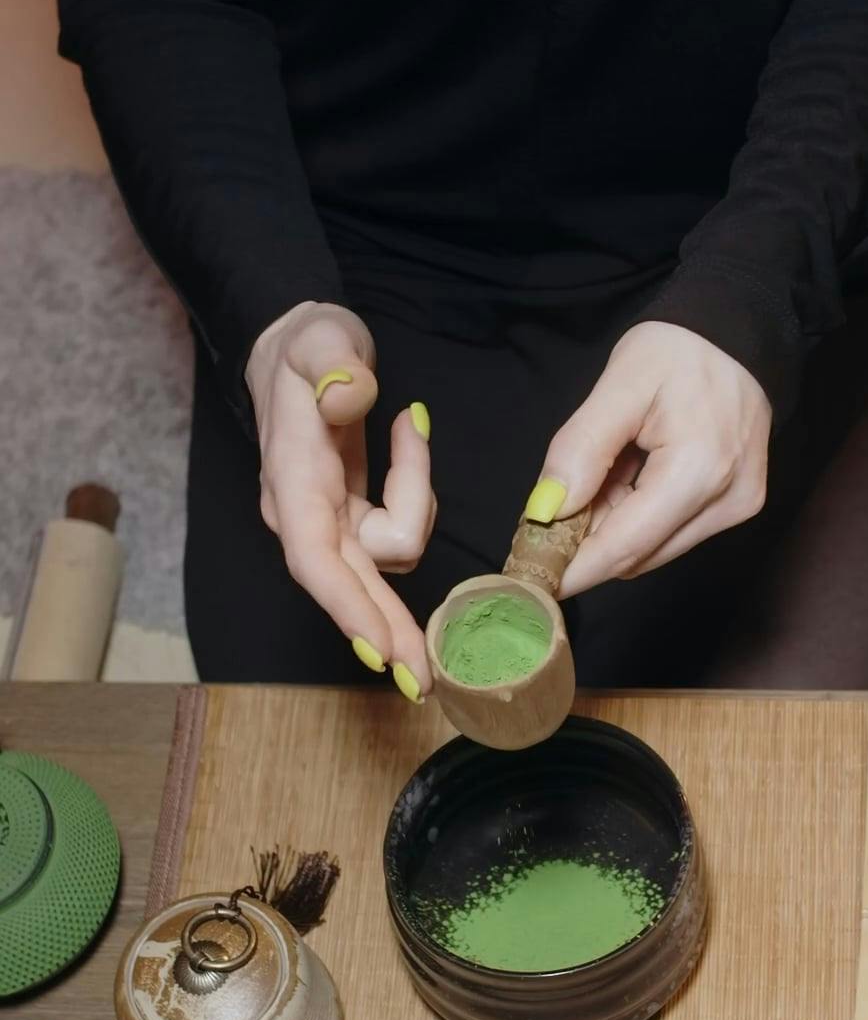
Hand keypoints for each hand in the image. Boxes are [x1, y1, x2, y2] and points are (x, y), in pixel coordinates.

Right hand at [245, 301, 434, 695]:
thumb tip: (350, 394)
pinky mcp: (350, 514)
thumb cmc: (307, 344)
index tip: (381, 650)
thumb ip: (334, 364)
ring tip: (407, 427)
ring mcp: (327, 519)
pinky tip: (408, 439)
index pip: (316, 559)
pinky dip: (414, 493)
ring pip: (388, 550)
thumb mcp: (319, 337)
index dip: (348, 607)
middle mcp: (305, 514)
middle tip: (422, 682)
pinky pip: (397, 529)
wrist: (297, 345)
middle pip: (349, 588)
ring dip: (416, 498)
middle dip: (386, 632)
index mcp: (293, 483)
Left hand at [527, 322, 771, 598]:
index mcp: (698, 469)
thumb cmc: (677, 349)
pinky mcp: (740, 504)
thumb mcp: (619, 383)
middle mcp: (726, 500)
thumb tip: (548, 511)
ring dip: (615, 529)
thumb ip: (582, 448)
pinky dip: (640, 519)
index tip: (530, 578)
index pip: (625, 546)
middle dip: (589, 542)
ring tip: (604, 476)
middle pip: (638, 555)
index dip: (574, 569)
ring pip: (654, 550)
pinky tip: (631, 478)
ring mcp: (738, 506)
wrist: (736, 332)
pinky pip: (675, 533)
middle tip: (558, 505)